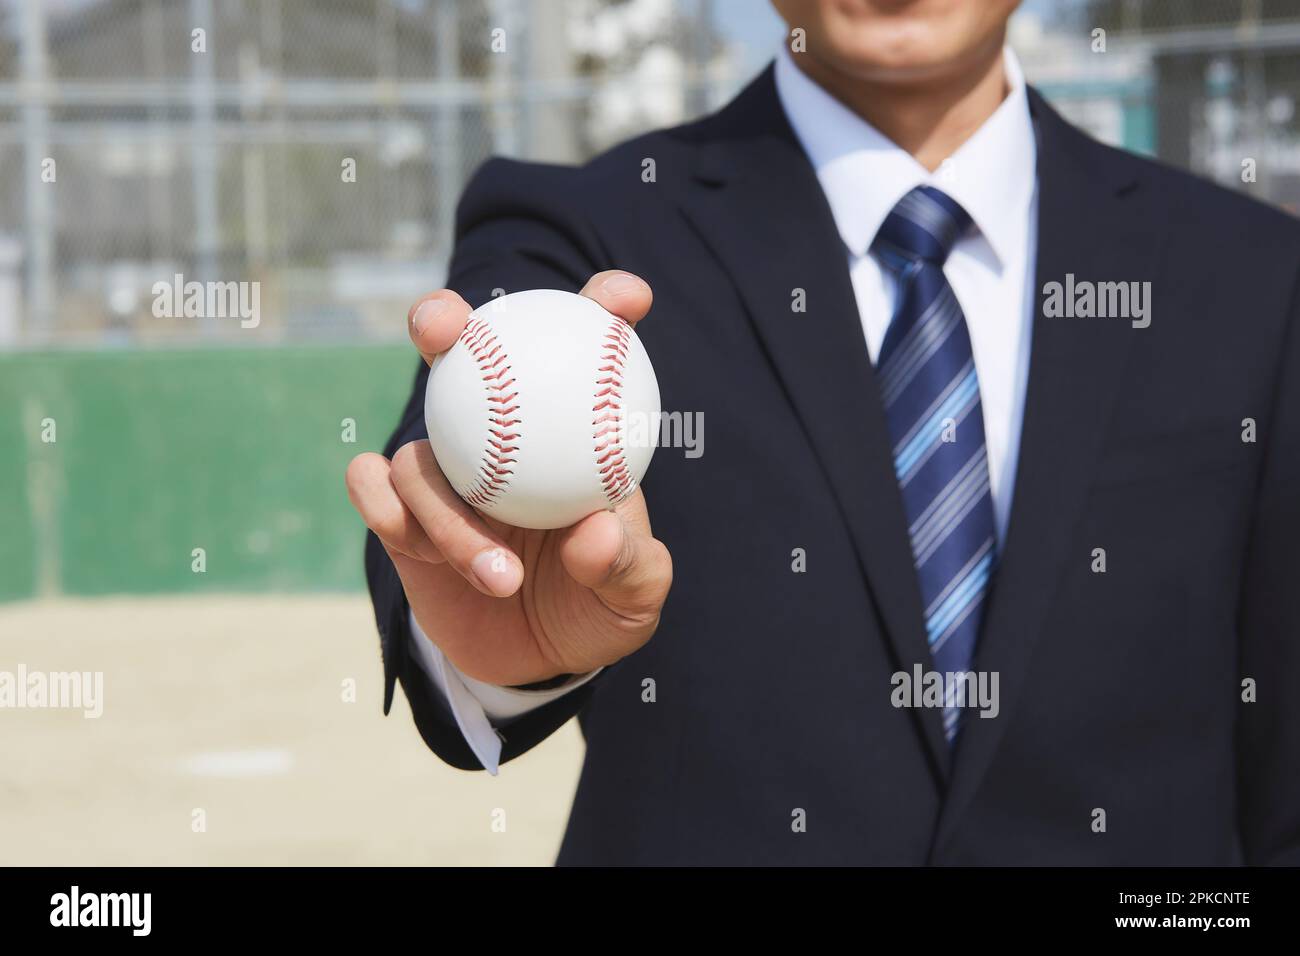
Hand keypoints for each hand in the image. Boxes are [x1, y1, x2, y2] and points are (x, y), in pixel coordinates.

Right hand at [346, 272, 672, 685]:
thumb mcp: (634, 594)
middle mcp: (499, 433)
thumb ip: (626, 563)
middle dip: (440, 319)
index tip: (627, 297)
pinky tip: (409, 540)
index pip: (581, 350)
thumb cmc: (598, 607)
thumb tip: (595, 531)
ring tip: (503, 576)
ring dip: (453, 517)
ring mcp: (444, 473)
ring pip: (419, 457)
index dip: (602, 306)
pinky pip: (375, 492)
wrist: (538, 661)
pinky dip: (384, 507)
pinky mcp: (399, 516)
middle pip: (460, 356)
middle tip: (444, 325)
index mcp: (567, 430)